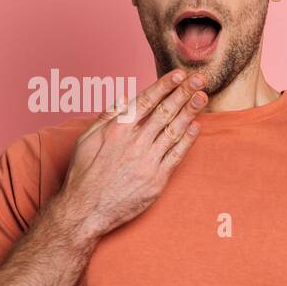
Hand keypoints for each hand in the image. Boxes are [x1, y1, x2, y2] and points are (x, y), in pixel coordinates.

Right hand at [56, 69, 206, 239]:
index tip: (179, 74)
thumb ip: (107, 117)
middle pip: (165, 112)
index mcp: (116, 130)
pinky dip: (188, 140)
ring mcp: (148, 161)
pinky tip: (196, 126)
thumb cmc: (84, 174)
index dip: (165, 86)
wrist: (86, 210)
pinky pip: (177, 155)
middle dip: (184, 93)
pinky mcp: (157, 179)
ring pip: (174, 130)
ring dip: (190, 111)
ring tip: (202, 96)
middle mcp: (134, 142)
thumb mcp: (86, 140)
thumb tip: (125, 98)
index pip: (146, 101)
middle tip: (199, 79)